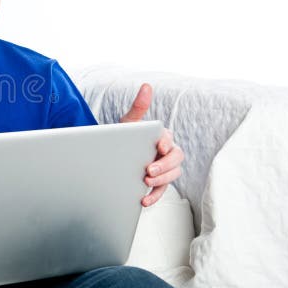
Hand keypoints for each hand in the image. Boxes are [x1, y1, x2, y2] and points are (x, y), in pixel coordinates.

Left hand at [120, 83, 183, 206]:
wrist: (111, 155)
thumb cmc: (123, 136)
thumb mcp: (129, 122)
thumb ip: (138, 107)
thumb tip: (146, 86)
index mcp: (161, 137)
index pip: (169, 141)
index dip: (165, 145)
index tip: (158, 148)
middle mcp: (166, 153)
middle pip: (175, 160)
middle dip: (164, 166)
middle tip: (148, 172)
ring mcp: (163, 169)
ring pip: (172, 176)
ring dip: (161, 182)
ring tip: (145, 184)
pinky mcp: (157, 184)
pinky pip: (161, 191)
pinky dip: (154, 197)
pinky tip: (143, 201)